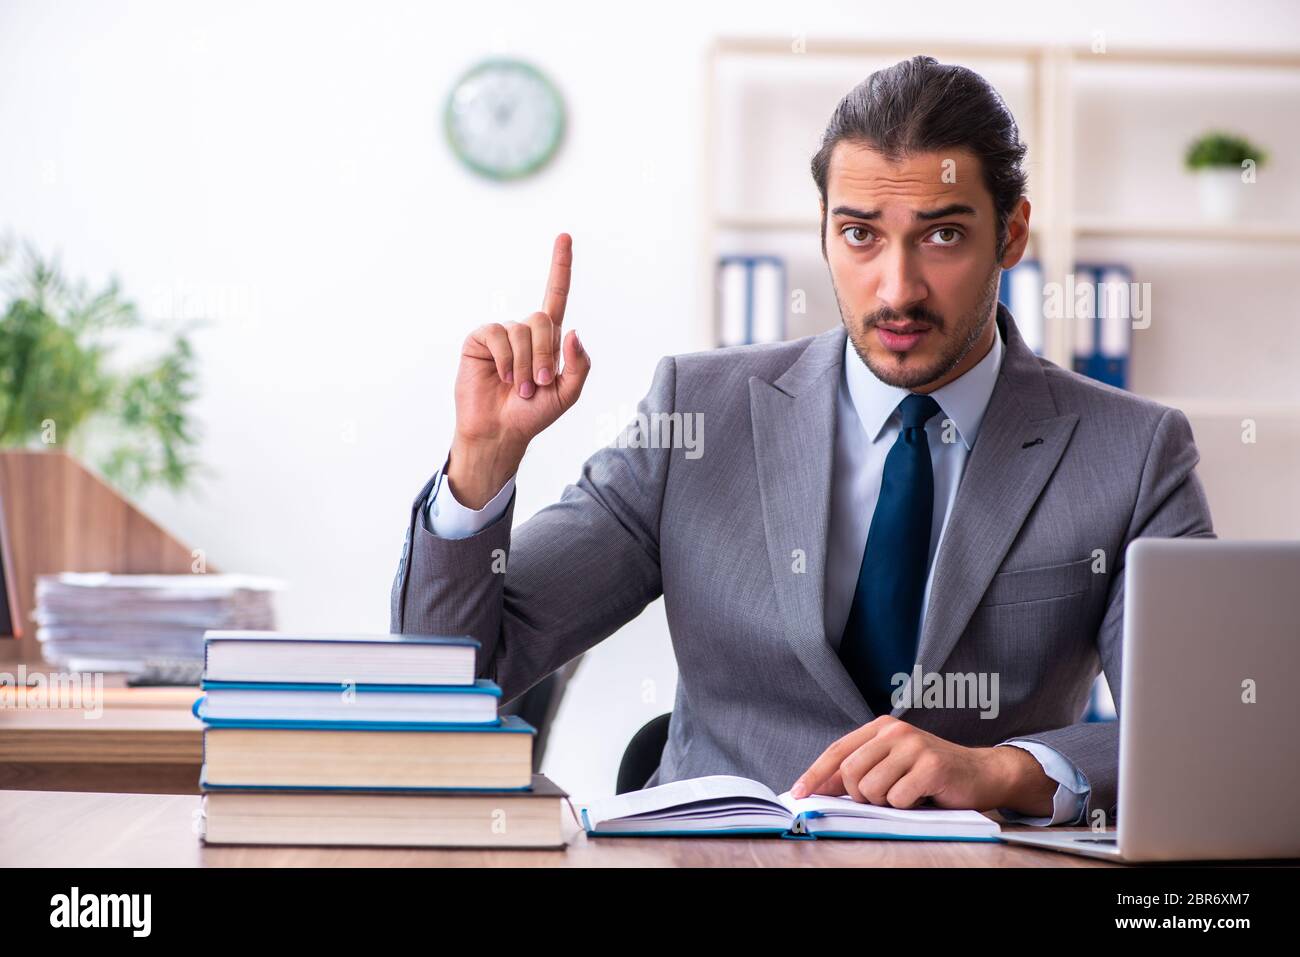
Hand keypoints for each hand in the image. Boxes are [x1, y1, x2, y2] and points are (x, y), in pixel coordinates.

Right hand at [449, 233, 590, 507]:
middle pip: (543, 319)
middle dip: (544, 355)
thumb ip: (579, 364)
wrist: (500, 432)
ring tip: (517, 389)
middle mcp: (524, 331)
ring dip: (524, 365)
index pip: (556, 296)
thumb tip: (573, 331)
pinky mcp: (480, 340)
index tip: (564, 236)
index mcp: (548, 340)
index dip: (560, 266)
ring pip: (522, 331)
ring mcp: (501, 335)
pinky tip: (500, 378)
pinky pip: (498, 336)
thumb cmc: (533, 414)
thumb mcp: (568, 393)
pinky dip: (505, 360)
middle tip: (536, 385)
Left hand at [788, 716, 1055, 815]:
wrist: (982, 773)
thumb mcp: (891, 766)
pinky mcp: (931, 765)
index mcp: (881, 728)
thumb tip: (818, 787)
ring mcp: (914, 746)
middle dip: (860, 794)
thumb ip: (858, 770)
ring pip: (872, 788)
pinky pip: (898, 798)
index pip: (837, 750)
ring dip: (886, 802)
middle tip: (884, 796)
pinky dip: (907, 806)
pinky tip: (923, 795)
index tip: (799, 793)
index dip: (815, 774)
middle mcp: (895, 731)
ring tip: (906, 793)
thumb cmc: (931, 774)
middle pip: (850, 773)